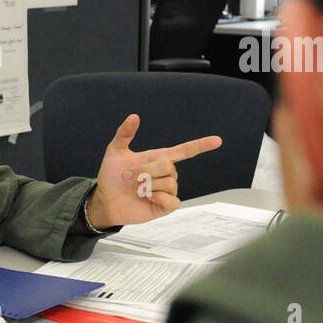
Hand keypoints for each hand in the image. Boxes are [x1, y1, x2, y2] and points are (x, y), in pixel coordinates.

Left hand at [87, 114, 221, 226]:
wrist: (105, 199)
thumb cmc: (111, 176)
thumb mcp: (115, 152)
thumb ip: (124, 134)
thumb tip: (134, 116)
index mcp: (159, 157)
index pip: (185, 150)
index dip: (201, 145)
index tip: (218, 140)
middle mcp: (167, 173)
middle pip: (168, 166)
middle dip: (144, 171)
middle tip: (128, 177)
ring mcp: (168, 190)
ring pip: (169, 183)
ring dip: (147, 185)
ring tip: (135, 189)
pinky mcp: (166, 206)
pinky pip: (172, 200)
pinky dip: (156, 197)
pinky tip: (146, 198)